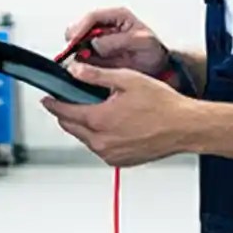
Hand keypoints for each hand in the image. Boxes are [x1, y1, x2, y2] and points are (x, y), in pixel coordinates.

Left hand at [40, 62, 198, 166]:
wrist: (185, 127)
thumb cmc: (163, 105)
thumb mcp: (126, 80)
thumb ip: (96, 76)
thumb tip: (75, 71)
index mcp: (99, 119)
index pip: (64, 111)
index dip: (52, 103)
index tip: (46, 98)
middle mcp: (101, 141)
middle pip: (70, 126)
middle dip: (65, 112)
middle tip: (68, 100)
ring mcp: (110, 153)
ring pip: (84, 138)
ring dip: (82, 125)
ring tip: (95, 110)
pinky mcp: (120, 161)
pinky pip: (99, 148)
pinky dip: (97, 137)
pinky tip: (110, 125)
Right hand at [66, 6, 168, 75]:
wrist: (158, 68)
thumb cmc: (153, 51)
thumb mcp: (140, 42)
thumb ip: (118, 41)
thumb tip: (96, 44)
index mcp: (117, 16)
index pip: (93, 17)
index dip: (81, 27)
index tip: (73, 39)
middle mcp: (105, 26)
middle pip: (80, 28)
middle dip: (74, 41)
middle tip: (71, 53)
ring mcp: (99, 40)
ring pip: (78, 43)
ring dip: (75, 53)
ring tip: (77, 62)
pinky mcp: (96, 54)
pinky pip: (81, 56)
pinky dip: (79, 62)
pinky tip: (82, 67)